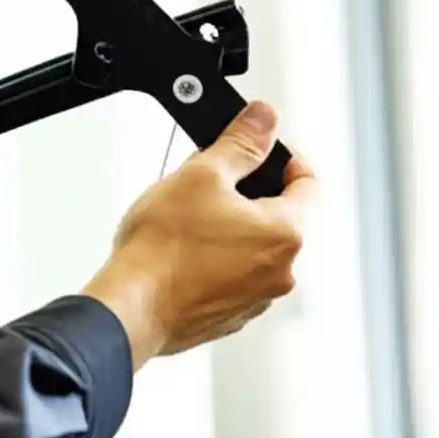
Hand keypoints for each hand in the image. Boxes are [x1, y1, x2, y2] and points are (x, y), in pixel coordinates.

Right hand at [81, 102, 316, 369]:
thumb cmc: (162, 249)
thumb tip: (264, 119)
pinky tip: (178, 255)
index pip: (308, 182)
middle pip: (276, 217)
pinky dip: (210, 264)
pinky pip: (228, 279)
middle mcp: (280, 271)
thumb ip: (240, 143)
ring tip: (185, 224)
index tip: (261, 149)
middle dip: (245, 196)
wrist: (130, 307)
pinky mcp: (226, 318)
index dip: (285, 157)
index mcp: (285, 233)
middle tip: (206, 185)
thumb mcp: (201, 176)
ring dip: (227, 233)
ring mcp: (254, 300)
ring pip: (250, 250)